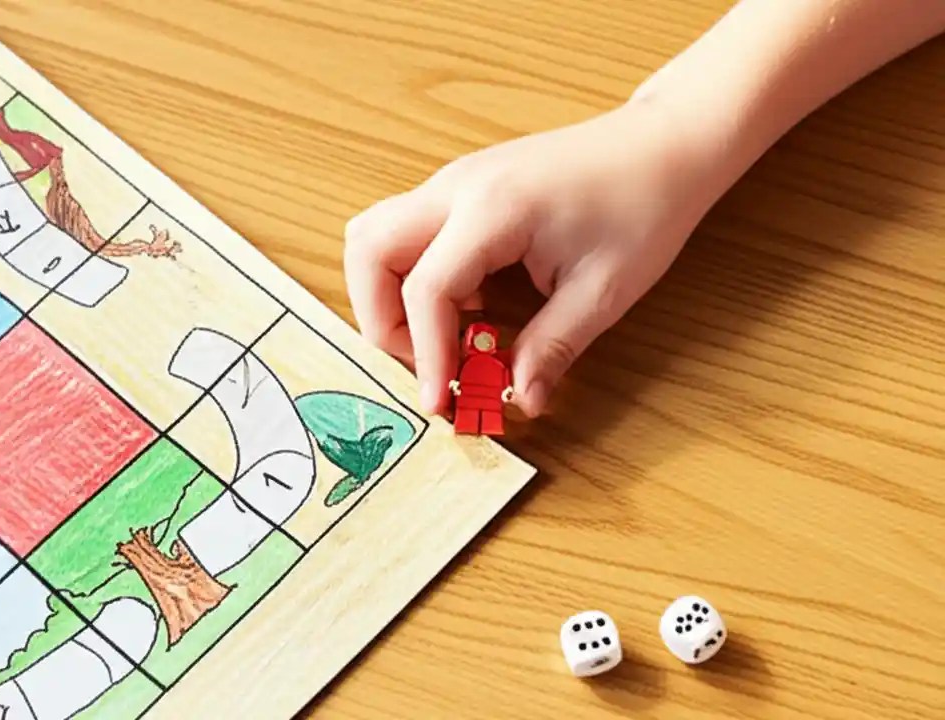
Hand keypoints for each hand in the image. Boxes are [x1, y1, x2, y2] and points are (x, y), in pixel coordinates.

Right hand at [344, 100, 727, 418]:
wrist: (662, 145)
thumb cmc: (643, 206)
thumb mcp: (604, 291)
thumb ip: (552, 348)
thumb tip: (522, 400)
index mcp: (494, 209)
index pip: (427, 287)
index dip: (426, 352)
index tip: (441, 400)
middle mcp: (457, 187)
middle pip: (368, 249)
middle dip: (380, 318)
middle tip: (424, 362)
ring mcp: (452, 182)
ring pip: (375, 236)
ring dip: (387, 294)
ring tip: (438, 335)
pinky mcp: (459, 189)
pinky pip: (404, 233)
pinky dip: (412, 278)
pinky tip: (466, 306)